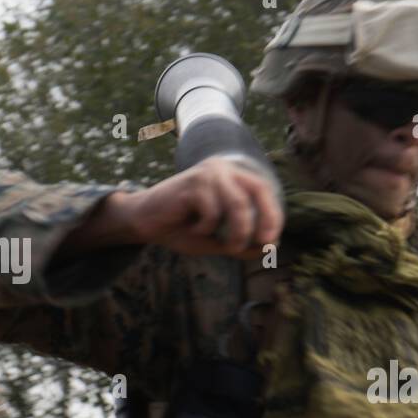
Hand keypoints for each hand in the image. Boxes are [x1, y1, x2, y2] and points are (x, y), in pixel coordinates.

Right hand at [96, 158, 283, 258]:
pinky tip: (193, 228)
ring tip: (226, 247)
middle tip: (263, 243)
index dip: (273, 215)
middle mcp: (222, 169)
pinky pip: (213, 211)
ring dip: (238, 233)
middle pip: (257, 190)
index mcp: (232, 177)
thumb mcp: (219, 240)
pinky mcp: (193, 182)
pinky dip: (207, 228)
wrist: (145, 223)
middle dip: (265, 219)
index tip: (273, 241)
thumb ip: (244, 243)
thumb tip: (272, 247)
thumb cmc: (183, 229)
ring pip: (239, 204)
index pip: (263, 190)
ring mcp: (208, 173)